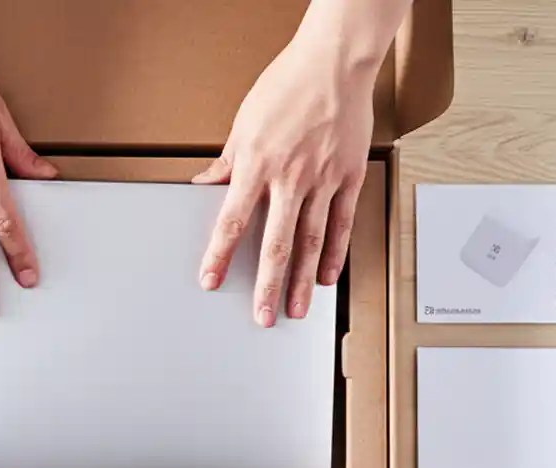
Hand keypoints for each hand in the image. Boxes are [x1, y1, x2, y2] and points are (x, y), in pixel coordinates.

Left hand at [193, 39, 376, 326]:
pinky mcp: (349, 176)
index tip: (209, 280)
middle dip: (267, 285)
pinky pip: (342, 223)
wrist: (333, 63)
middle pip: (276, 243)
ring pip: (311, 241)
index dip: (218, 254)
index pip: (232, 221)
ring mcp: (323, 179)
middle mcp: (290, 177)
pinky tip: (327, 276)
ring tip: (297, 309)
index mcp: (256, 164)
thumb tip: (206, 185)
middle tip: (262, 316)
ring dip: (302, 281)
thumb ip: (227, 162)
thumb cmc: (287, 85)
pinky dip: (335, 253)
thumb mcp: (243, 123)